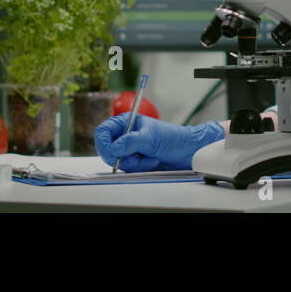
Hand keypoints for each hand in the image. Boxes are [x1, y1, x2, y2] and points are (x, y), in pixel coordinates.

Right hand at [94, 114, 224, 170]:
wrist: (187, 153)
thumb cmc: (173, 138)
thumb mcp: (151, 138)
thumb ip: (130, 142)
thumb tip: (114, 148)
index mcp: (127, 122)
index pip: (103, 131)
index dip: (103, 143)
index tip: (111, 152)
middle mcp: (125, 135)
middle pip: (107, 149)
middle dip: (121, 156)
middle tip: (134, 157)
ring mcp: (130, 150)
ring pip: (117, 161)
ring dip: (134, 163)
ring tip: (150, 157)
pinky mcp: (135, 162)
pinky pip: (127, 169)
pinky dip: (139, 168)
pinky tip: (151, 162)